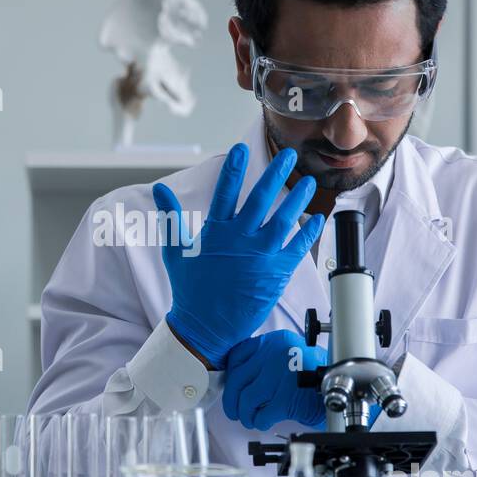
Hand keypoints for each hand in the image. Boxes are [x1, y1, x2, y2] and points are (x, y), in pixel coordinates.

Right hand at [153, 143, 323, 368]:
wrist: (205, 328)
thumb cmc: (190, 290)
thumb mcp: (175, 251)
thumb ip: (171, 218)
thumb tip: (159, 191)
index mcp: (215, 232)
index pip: (224, 192)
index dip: (233, 168)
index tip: (241, 147)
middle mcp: (239, 240)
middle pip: (260, 199)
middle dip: (275, 174)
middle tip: (289, 156)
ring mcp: (259, 256)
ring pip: (284, 220)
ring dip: (298, 199)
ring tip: (310, 182)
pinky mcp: (275, 273)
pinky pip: (296, 247)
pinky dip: (308, 232)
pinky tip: (317, 218)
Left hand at [223, 329, 326, 429]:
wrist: (342, 390)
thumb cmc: (316, 376)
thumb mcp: (291, 354)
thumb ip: (267, 360)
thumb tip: (241, 377)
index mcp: (276, 341)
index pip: (238, 354)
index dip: (231, 374)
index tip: (232, 385)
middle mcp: (276, 355)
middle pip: (238, 379)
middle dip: (232, 399)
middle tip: (236, 409)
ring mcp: (279, 376)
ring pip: (245, 399)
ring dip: (245, 413)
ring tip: (250, 418)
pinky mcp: (285, 399)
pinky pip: (260, 414)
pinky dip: (259, 421)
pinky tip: (263, 421)